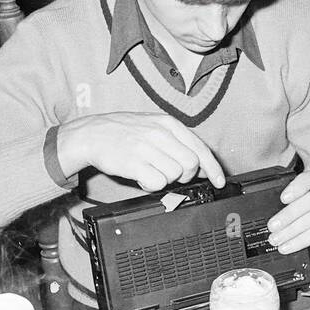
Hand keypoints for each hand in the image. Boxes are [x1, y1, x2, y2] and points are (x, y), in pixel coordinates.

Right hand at [57, 112, 224, 191]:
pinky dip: (152, 185)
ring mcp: (146, 148)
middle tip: (172, 175)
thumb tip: (200, 163)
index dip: (213, 168)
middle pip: (191, 164)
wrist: (91, 134)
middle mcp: (159, 133)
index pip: (200, 148)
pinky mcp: (134, 163)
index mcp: (168, 123)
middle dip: (186, 175)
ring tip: (151, 171)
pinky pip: (157, 183)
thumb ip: (177, 141)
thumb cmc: (123, 132)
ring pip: (175, 174)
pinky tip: (142, 178)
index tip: (218, 181)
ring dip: (166, 180)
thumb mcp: (153, 126)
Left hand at [265, 171, 309, 253]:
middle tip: (272, 226)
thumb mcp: (293, 206)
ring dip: (291, 230)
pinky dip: (299, 241)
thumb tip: (259, 214)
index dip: (297, 187)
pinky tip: (286, 247)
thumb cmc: (303, 215)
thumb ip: (280, 206)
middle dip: (288, 214)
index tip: (283, 198)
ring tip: (275, 239)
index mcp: (309, 187)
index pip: (308, 179)